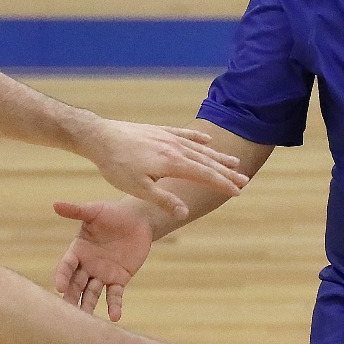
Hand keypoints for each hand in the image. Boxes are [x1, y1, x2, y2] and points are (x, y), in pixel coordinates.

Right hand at [53, 200, 155, 320]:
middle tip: (66, 313)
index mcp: (78, 251)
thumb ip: (76, 210)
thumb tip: (55, 204)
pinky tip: (114, 316)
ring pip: (92, 293)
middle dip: (71, 297)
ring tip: (86, 321)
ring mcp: (102, 274)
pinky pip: (115, 295)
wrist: (137, 220)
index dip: (63, 276)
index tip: (60, 287)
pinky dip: (114, 306)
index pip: (67, 266)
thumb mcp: (94, 211)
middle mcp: (87, 266)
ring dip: (88, 306)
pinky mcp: (119, 279)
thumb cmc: (112, 213)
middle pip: (76, 285)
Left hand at [78, 120, 246, 220]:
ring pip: (199, 148)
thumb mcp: (138, 188)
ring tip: (233, 161)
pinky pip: (184, 134)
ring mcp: (168, 137)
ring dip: (217, 156)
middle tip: (245, 179)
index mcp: (173, 163)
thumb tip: (184, 212)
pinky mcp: (158, 131)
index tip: (237, 192)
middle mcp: (175, 147)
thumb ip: (162, 200)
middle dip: (227, 171)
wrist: (99, 136)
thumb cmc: (116, 165)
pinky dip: (198, 137)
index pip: (205, 175)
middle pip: (207, 161)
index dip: (222, 184)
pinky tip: (207, 140)